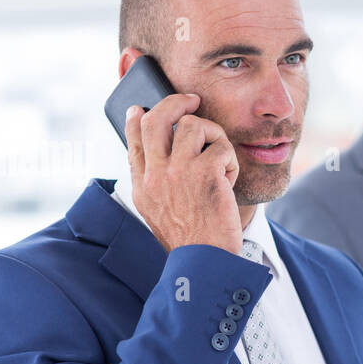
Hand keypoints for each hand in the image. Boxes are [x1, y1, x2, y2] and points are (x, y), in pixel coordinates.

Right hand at [124, 92, 242, 254]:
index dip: (136, 117)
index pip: (133, 139)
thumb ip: (156, 181)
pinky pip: (221, 146)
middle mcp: (155, 175)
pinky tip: (228, 180)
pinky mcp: (205, 172)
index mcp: (143, 185)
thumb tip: (162, 152)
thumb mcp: (159, 211)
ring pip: (193, 125)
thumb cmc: (191, 239)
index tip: (140, 107)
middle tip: (192, 101)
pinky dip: (230, 161)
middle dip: (175, 102)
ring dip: (213, 136)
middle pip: (156, 119)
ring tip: (219, 158)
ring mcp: (179, 171)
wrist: (205, 262)